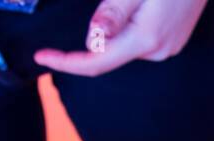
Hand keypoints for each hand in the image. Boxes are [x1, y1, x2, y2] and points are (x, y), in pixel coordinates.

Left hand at [33, 0, 207, 76]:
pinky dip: (124, 32)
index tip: (40, 56)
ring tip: (121, 4)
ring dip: (108, 35)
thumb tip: (92, 42)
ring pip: (123, 48)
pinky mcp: (172, 40)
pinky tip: (133, 10)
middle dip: (86, 46)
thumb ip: (113, 13)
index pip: (97, 62)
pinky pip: (138, 42)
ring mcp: (168, 48)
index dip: (66, 61)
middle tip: (84, 19)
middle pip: (109, 56)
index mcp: (146, 39)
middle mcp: (158, 51)